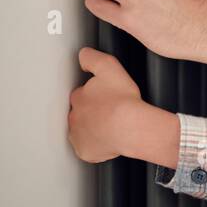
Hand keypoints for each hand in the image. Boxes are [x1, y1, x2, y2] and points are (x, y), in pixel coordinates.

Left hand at [67, 47, 141, 162]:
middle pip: (80, 113)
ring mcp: (79, 136)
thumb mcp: (109, 67)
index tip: (105, 97)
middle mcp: (74, 117)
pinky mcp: (86, 151)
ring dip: (93, 128)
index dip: (94, 94)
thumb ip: (92, 58)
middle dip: (91, 112)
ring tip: (111, 127)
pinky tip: (109, 140)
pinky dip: (96, 146)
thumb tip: (82, 56)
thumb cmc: (123, 101)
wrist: (131, 127)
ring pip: (83, 131)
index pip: (81, 94)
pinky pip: (88, 149)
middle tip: (109, 112)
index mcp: (79, 97)